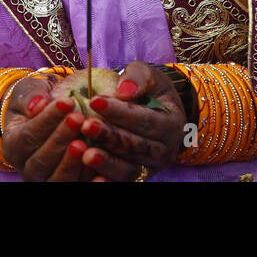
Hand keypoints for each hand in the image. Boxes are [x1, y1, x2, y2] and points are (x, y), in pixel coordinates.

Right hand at [0, 72, 96, 181]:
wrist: (49, 117)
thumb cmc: (38, 102)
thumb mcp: (29, 90)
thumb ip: (30, 96)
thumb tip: (37, 104)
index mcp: (13, 145)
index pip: (28, 135)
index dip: (48, 119)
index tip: (67, 101)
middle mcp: (27, 168)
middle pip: (41, 160)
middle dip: (61, 139)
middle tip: (79, 118)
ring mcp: (46, 180)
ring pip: (57, 178)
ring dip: (72, 162)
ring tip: (85, 142)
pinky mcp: (67, 183)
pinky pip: (77, 185)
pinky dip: (87, 179)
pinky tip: (99, 168)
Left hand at [77, 60, 184, 180]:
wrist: (157, 111)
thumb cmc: (149, 90)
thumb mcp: (149, 75)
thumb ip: (138, 77)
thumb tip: (124, 90)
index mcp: (172, 124)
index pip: (145, 119)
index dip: (120, 111)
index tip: (95, 100)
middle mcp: (165, 150)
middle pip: (135, 145)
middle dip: (109, 136)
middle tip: (85, 126)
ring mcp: (151, 167)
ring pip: (128, 168)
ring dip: (106, 162)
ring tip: (84, 153)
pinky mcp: (138, 177)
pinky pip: (121, 181)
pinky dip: (106, 179)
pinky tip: (88, 176)